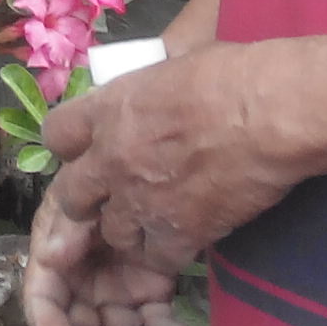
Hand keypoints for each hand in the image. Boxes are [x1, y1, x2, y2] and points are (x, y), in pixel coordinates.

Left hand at [20, 44, 302, 325]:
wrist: (269, 112)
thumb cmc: (229, 74)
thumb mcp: (168, 67)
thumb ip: (143, 94)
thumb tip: (145, 100)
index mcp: (107, 110)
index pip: (57, 134)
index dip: (70, 147)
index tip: (86, 152)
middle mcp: (111, 158)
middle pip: (72, 197)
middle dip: (86, 202)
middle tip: (110, 201)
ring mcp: (141, 200)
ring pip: (113, 233)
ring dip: (127, 230)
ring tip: (151, 223)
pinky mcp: (179, 232)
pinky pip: (156, 258)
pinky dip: (166, 254)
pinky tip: (184, 241)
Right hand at [20, 196, 186, 325]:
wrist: (148, 177)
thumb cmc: (100, 185)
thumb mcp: (77, 203)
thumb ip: (66, 228)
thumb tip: (50, 259)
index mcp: (55, 266)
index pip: (45, 307)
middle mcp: (82, 286)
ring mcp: (116, 292)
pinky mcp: (149, 293)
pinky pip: (156, 320)